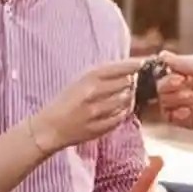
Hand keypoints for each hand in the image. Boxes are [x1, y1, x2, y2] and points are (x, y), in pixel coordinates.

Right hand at [27, 57, 146, 151]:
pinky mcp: (99, 128)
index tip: (143, 63)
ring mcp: (96, 112)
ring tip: (120, 98)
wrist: (50, 127)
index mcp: (87, 79)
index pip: (117, 68)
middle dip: (130, 83)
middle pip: (126, 84)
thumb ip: (102, 76)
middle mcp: (93, 94)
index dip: (132, 65)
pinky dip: (122, 113)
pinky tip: (116, 110)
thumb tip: (129, 70)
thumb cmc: (66, 101)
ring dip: (128, 98)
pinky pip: (121, 117)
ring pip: (126, 101)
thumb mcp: (80, 82)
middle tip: (129, 84)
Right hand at [155, 51, 192, 134]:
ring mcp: (186, 104)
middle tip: (181, 83)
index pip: (165, 69)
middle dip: (166, 84)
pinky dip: (175, 114)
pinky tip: (189, 112)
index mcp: (190, 70)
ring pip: (163, 101)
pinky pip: (170, 118)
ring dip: (173, 98)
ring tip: (192, 98)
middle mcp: (185, 86)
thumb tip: (162, 55)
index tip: (170, 70)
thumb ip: (187, 64)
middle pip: (160, 86)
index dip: (162, 70)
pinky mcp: (189, 120)